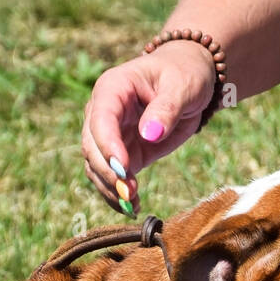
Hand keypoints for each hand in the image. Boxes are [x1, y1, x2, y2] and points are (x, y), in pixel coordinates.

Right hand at [82, 41, 217, 215]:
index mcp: (112, 89)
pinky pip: (110, 178)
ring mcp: (108, 135)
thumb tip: (149, 133)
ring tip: (133, 204)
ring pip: (95, 167)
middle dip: (108, 173)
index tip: (124, 168)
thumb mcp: (182, 86)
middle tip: (129, 194)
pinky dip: (118, 195)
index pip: (101, 120)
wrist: (187, 79)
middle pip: (92, 147)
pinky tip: (135, 206)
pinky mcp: (120, 154)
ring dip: (110, 189)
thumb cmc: (184, 74)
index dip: (108, 146)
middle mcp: (102, 112)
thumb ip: (167, 108)